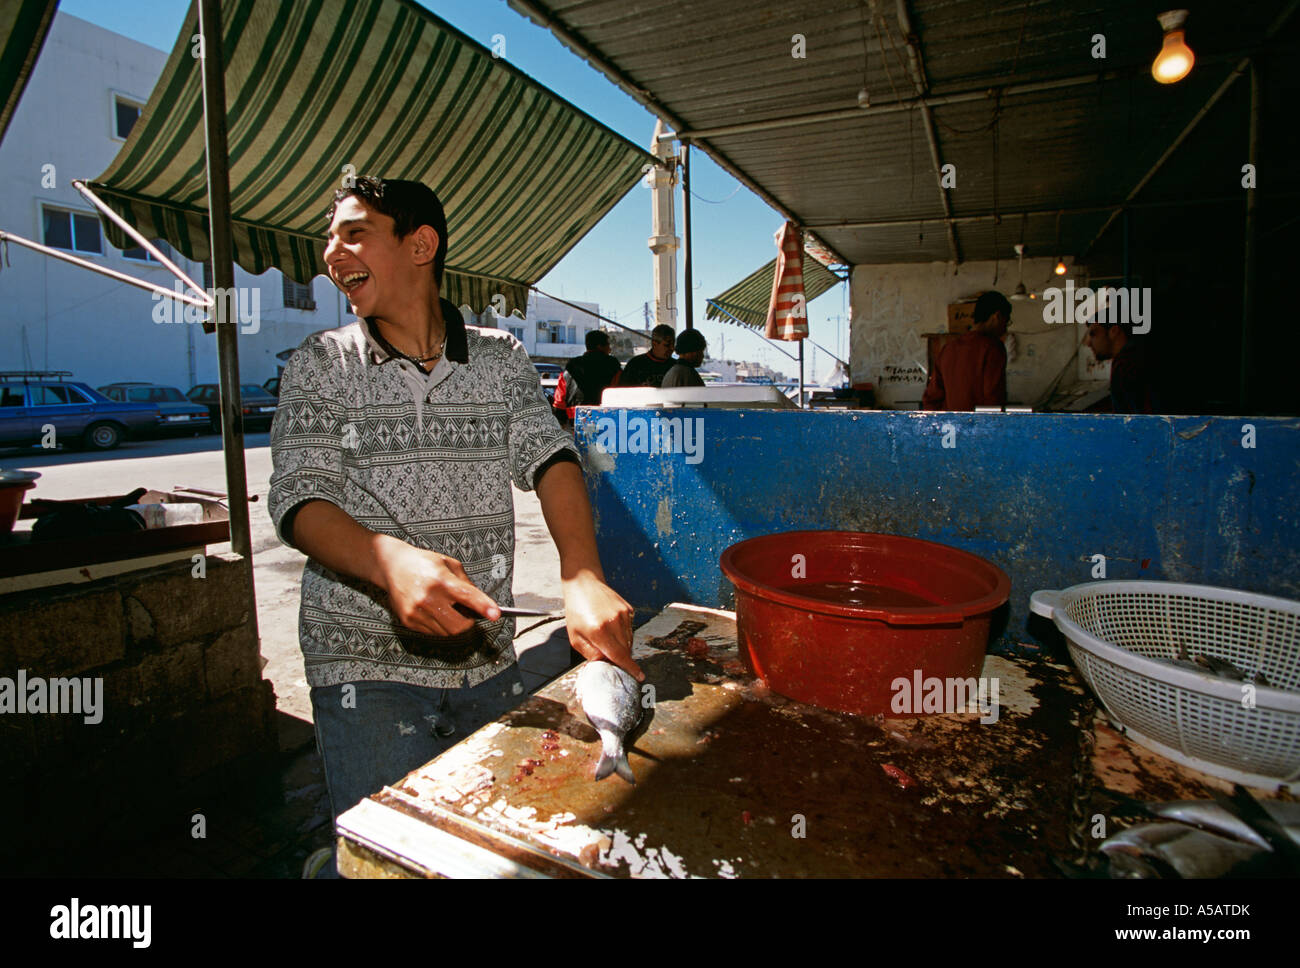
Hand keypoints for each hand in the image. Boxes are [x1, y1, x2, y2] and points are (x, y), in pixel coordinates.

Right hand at [375, 536, 500, 635]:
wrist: (392, 565)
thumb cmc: (424, 563)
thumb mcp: (449, 564)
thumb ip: (467, 583)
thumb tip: (481, 603)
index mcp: (440, 580)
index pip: (467, 596)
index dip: (484, 606)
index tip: (496, 614)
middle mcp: (428, 598)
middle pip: (459, 624)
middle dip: (469, 622)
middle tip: (468, 612)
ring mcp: (417, 612)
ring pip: (447, 632)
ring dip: (455, 625)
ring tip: (449, 609)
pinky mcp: (408, 621)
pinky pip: (434, 633)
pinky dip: (441, 626)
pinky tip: (436, 611)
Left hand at [562, 572, 642, 680]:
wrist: (584, 584)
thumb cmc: (576, 611)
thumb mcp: (575, 637)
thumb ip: (591, 654)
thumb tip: (605, 663)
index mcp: (599, 631)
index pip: (619, 656)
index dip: (630, 668)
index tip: (639, 676)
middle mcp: (614, 623)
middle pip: (626, 650)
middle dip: (620, 656)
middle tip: (608, 652)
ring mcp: (623, 615)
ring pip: (629, 640)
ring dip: (621, 644)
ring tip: (606, 634)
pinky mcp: (628, 609)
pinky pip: (630, 629)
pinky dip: (623, 633)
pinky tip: (610, 625)